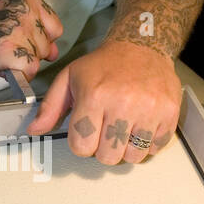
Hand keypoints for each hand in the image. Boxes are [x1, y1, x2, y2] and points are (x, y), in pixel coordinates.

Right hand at [0, 0, 63, 77]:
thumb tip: (55, 53)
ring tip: (1, 55)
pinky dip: (19, 75)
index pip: (55, 28)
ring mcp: (20, 32)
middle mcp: (28, 13)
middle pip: (48, 46)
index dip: (40, 40)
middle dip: (31, 53)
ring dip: (23, 64)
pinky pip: (30, 71)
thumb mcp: (8, 18)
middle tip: (5, 49)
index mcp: (29, 0)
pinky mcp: (12, 52)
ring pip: (39, 60)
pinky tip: (2, 66)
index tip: (22, 41)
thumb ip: (35, 34)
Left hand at [26, 39, 181, 164]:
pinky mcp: (169, 113)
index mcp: (94, 95)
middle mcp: (123, 103)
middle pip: (108, 157)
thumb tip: (34, 130)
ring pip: (133, 156)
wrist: (142, 46)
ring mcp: (150, 109)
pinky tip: (141, 125)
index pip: (82, 147)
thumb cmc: (104, 65)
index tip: (87, 131)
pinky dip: (147, 143)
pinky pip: (156, 148)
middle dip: (104, 149)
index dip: (82, 143)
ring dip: (127, 148)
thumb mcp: (70, 78)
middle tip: (106, 130)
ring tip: (124, 128)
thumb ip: (50, 106)